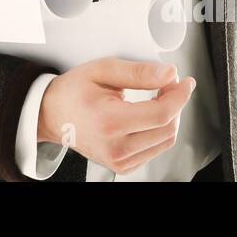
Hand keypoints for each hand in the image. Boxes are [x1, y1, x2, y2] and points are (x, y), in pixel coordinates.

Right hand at [38, 57, 194, 174]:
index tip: (185, 81)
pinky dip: (159, 130)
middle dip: (175, 102)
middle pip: (168, 128)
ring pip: (166, 140)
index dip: (180, 95)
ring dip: (169, 116)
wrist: (52, 115)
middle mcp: (116, 147)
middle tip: (167, 83)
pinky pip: (156, 149)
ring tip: (157, 97)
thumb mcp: (103, 70)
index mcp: (110, 122)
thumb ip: (138, 72)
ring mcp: (120, 160)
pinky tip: (148, 114)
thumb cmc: (73, 91)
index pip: (162, 113)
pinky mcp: (123, 165)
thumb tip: (169, 74)